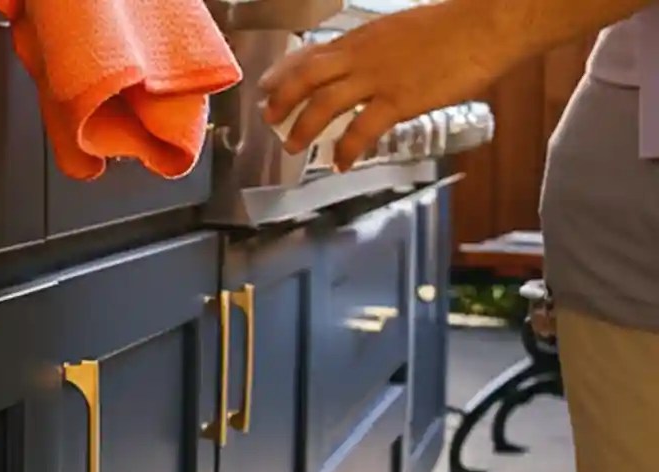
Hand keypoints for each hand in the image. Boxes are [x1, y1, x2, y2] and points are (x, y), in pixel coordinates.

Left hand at [259, 2, 512, 170]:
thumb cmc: (454, 26)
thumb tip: (368, 67)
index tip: (267, 85)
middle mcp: (362, 55)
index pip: (311, 53)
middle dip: (282, 100)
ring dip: (304, 128)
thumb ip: (380, 50)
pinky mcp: (399, 100)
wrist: (489, 23)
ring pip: (324, 104)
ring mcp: (378, 78)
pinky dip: (346, 148)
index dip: (284, 71)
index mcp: (363, 37)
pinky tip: (340, 162)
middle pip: (306, 78)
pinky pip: (362, 129)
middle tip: (269, 119)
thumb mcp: (403, 30)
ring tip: (293, 147)